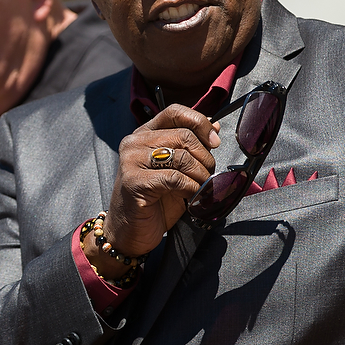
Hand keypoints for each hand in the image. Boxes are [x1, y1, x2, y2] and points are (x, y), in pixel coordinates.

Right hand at [98, 105, 220, 260]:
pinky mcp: (134, 181)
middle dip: (205, 157)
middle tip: (208, 175)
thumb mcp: (177, 170)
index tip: (214, 141)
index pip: (175, 112)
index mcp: (145, 134)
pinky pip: (175, 178)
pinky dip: (192, 188)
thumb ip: (191, 147)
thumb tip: (214, 125)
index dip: (200, 123)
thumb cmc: (155, 202)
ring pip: (182, 156)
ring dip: (200, 175)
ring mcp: (131, 160)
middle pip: (184, 135)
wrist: (130, 232)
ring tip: (201, 187)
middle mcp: (134, 142)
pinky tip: (191, 197)